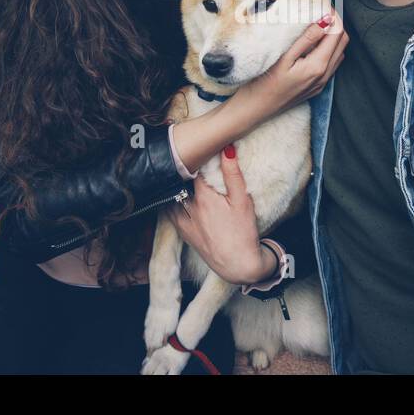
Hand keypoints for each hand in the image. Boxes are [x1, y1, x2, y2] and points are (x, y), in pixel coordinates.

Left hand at [165, 145, 276, 285]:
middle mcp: (190, 209)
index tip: (197, 150)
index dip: (196, 158)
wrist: (239, 265)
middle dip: (181, 170)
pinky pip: (169, 214)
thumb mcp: (243, 201)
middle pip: (180, 183)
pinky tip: (171, 197)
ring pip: (171, 198)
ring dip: (172, 186)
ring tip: (174, 175)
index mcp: (205, 198)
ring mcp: (185, 222)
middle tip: (183, 158)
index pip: (195, 170)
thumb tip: (228, 149)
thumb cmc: (244, 232)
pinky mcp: (184, 233)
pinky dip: (169, 203)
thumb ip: (233, 174)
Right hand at [236, 10, 348, 122]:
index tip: (323, 4)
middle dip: (336, 24)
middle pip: (342, 42)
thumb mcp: (283, 57)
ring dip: (333, 37)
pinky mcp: (316, 87)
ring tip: (318, 24)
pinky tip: (314, 43)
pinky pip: (331, 64)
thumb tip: (325, 20)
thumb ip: (307, 39)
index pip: (337, 34)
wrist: (254, 110)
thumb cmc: (263, 83)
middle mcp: (324, 76)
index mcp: (318, 66)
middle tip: (321, 11)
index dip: (334, 16)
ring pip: (339, 53)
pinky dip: (328, 49)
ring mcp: (321, 83)